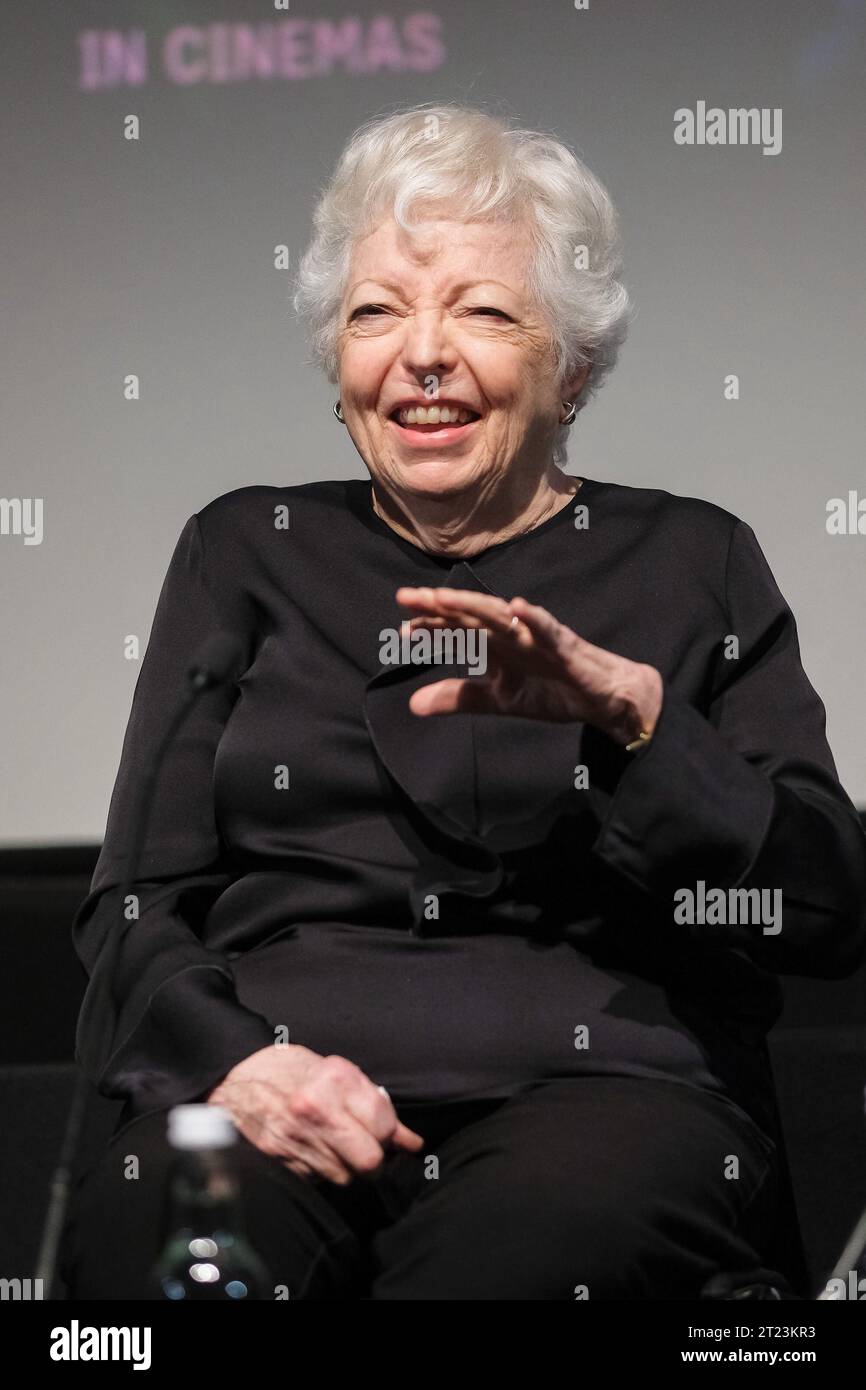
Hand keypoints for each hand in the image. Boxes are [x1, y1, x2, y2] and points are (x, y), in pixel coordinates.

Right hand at [205, 1044, 424, 1184]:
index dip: (393, 1135)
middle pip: (368, 1161)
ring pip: (344, 1177)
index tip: (393, 1136)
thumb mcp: (337, 1072)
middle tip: (371, 1148)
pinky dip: (323, 1170)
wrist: (237, 1077)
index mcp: (335, 1079)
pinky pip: (318, 1180)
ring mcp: (295, 1137)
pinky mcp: (279, 1159)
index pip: (383, 1126)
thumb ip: (373, 1104)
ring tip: (340, 1146)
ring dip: (349, 1167)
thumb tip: (409, 1141)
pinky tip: (317, 1150)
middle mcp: (315, 1110)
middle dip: (375, 1159)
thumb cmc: (292, 1070)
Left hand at [396, 586, 662, 746]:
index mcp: (495, 645)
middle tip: (407, 597)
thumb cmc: (552, 690)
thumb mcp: (497, 700)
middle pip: (471, 615)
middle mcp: (511, 634)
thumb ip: (458, 698)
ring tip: (445, 598)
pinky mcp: (565, 645)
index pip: (457, 631)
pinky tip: (516, 606)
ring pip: (501, 616)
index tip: (402, 629)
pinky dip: (533, 617)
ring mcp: (537, 636)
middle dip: (440, 606)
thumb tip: (413, 703)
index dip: (431, 627)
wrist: (602, 699)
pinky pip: (548, 628)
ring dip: (473, 605)